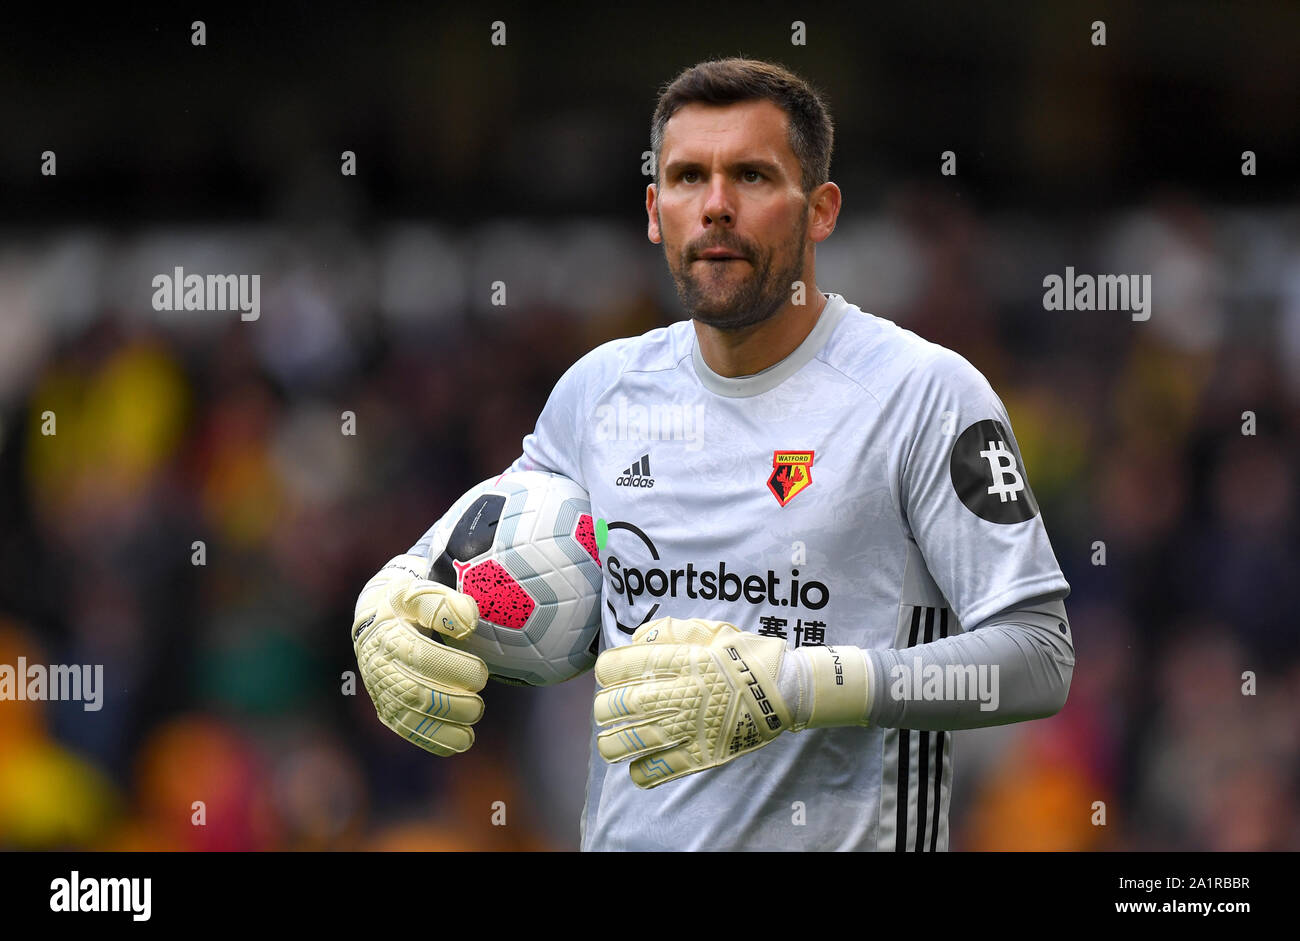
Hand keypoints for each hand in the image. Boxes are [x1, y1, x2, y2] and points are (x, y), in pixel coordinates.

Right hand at [352, 554, 488, 755]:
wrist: (378, 616)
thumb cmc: (409, 605)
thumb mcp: (423, 594)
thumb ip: (445, 604)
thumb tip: (469, 623)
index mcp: (391, 634)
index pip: (420, 657)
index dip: (453, 669)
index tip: (481, 674)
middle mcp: (381, 666)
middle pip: (414, 693)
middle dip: (450, 705)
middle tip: (477, 706)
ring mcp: (381, 690)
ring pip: (408, 718)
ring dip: (442, 730)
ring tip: (470, 733)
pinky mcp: (386, 707)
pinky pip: (406, 729)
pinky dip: (432, 740)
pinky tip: (458, 742)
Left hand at [592, 617, 794, 787]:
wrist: (784, 688)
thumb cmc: (745, 656)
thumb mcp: (710, 631)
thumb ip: (670, 632)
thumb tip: (637, 638)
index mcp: (678, 660)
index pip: (620, 666)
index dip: (608, 671)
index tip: (609, 674)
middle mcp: (679, 693)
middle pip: (619, 705)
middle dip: (605, 709)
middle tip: (607, 711)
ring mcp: (690, 727)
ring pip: (631, 741)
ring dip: (614, 743)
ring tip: (610, 743)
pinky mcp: (702, 754)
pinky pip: (659, 769)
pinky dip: (642, 771)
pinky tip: (638, 767)